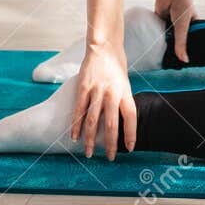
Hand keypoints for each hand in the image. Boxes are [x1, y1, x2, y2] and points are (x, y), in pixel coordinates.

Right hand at [72, 45, 135, 159]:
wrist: (104, 46)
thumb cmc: (117, 65)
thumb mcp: (125, 83)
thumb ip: (122, 100)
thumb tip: (120, 121)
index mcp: (125, 92)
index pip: (130, 118)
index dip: (130, 134)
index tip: (129, 148)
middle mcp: (112, 93)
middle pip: (111, 124)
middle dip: (109, 144)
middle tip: (109, 157)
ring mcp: (96, 91)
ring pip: (92, 120)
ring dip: (90, 139)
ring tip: (88, 153)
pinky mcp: (83, 87)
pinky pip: (79, 110)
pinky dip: (76, 125)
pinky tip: (74, 136)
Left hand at [155, 0, 197, 64]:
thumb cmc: (182, 5)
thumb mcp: (182, 27)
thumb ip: (181, 43)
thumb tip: (184, 60)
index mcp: (193, 25)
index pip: (191, 41)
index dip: (189, 50)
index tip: (187, 63)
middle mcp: (182, 25)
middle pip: (179, 40)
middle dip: (176, 48)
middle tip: (175, 64)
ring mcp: (171, 23)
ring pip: (168, 37)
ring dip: (166, 43)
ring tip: (165, 60)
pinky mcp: (161, 21)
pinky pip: (159, 32)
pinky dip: (158, 37)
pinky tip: (156, 49)